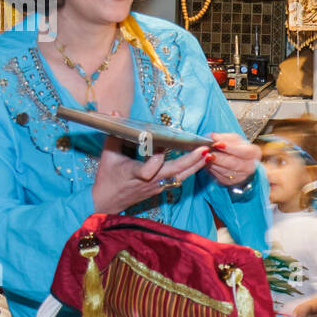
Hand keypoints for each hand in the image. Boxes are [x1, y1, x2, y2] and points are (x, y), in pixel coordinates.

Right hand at [91, 136, 208, 213]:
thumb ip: (115, 135)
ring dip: (195, 165)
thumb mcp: (108, 156)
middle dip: (190, 160)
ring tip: (208, 154)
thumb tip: (116, 114)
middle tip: (203, 149)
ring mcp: (157, 186)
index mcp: (134, 174)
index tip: (161, 148)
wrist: (107, 202)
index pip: (149, 169)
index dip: (156, 160)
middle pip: (173, 172)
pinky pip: (179, 179)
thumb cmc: (107, 178)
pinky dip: (191, 170)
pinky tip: (202, 161)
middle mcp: (149, 182)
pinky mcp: (162, 188)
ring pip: (180, 176)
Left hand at [205, 132, 261, 186]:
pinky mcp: (231, 183)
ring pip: (226, 172)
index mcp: (254, 153)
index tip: (217, 144)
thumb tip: (212, 136)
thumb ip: (224, 137)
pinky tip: (208, 164)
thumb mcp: (234, 139)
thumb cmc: (237, 149)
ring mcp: (241, 177)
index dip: (231, 148)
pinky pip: (220, 177)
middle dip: (220, 159)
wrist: (240, 162)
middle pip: (235, 164)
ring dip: (214, 165)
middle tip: (209, 154)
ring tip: (206, 157)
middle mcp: (250, 167)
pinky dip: (213, 170)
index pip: (245, 151)